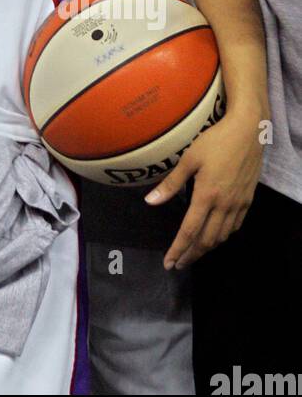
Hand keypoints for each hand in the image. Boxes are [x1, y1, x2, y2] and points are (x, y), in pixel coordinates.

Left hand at [146, 112, 263, 268]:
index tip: (168, 263)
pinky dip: (223, 236)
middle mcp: (224, 205)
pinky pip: (234, 226)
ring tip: (193, 253)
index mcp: (206, 196)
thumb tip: (150, 201)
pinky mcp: (247, 200)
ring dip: (206, 248)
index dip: (178, 249)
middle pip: (206, 240)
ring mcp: (238, 204)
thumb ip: (170, 184)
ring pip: (222, 236)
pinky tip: (215, 235)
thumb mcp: (189, 159)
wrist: (248, 132)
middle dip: (191, 255)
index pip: (189, 231)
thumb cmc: (215, 142)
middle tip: (178, 264)